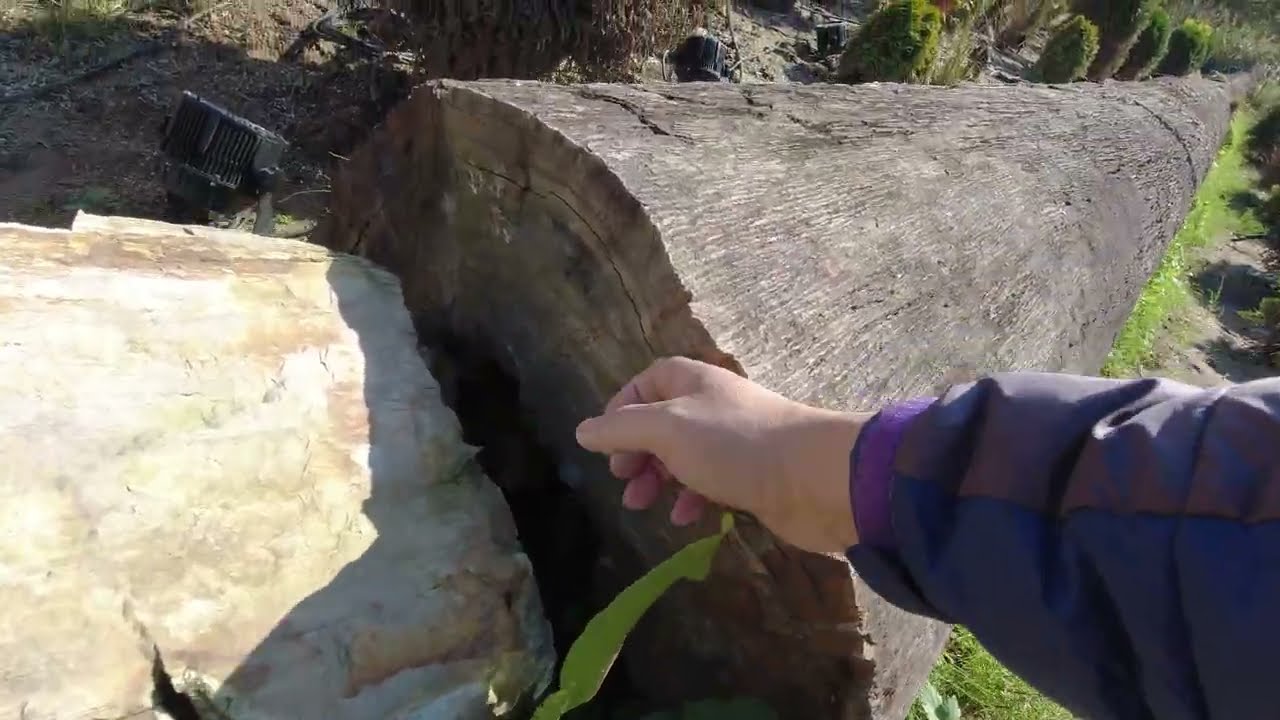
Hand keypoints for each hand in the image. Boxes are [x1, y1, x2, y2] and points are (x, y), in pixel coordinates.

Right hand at [574, 356, 868, 553]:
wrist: (815, 478)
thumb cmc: (734, 444)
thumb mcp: (666, 430)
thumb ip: (621, 430)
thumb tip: (583, 430)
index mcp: (693, 382)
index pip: (647, 381)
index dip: (621, 407)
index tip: (605, 442)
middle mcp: (713, 406)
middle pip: (662, 422)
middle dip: (636, 451)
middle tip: (622, 479)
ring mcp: (735, 442)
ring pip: (684, 456)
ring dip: (659, 479)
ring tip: (641, 504)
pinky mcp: (753, 476)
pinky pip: (712, 483)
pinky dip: (693, 498)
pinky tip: (685, 517)